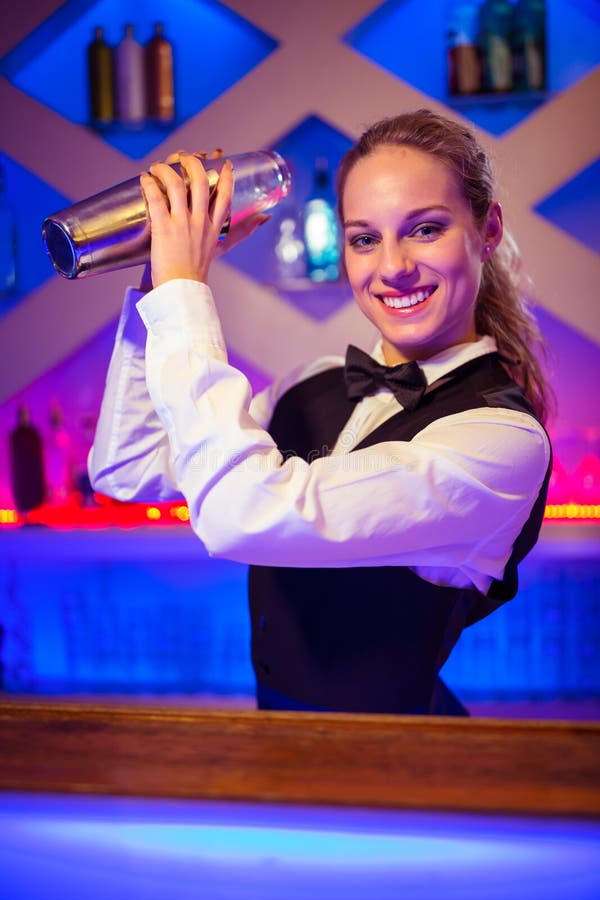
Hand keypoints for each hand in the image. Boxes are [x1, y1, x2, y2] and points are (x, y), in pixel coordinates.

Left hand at [140, 149, 231, 288]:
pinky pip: (156, 199)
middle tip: (183, 157)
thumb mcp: (222, 247)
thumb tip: (264, 219)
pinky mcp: (164, 229)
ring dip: (165, 169)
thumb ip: (241, 232)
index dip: (225, 175)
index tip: (223, 161)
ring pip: (176, 184)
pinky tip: (145, 178)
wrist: (182, 290)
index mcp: (214, 226)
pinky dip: (149, 184)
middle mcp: (200, 222)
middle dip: (192, 162)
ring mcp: (182, 224)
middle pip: (200, 181)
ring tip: (157, 167)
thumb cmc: (197, 270)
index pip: (225, 194)